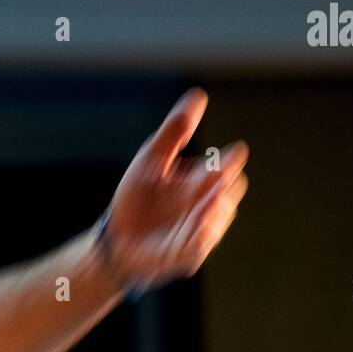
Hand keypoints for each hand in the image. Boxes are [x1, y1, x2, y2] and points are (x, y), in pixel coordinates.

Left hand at [99, 88, 248, 289]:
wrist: (116, 237)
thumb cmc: (137, 196)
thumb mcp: (152, 160)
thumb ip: (175, 131)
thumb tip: (199, 95)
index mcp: (201, 182)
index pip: (226, 168)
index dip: (230, 161)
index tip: (235, 151)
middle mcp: (206, 207)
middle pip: (229, 195)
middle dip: (223, 188)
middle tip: (216, 178)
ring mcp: (199, 233)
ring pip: (217, 222)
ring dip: (212, 213)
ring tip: (206, 203)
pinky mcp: (186, 256)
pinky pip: (198, 248)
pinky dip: (197, 237)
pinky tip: (198, 226)